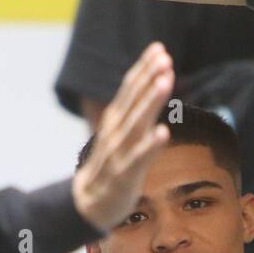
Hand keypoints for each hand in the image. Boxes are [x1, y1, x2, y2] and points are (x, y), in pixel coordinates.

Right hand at [71, 43, 173, 231]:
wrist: (89, 204)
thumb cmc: (112, 166)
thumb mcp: (123, 135)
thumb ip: (136, 111)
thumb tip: (154, 84)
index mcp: (116, 121)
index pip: (129, 90)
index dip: (143, 69)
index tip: (159, 48)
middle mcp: (115, 132)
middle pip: (133, 102)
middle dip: (148, 79)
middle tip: (164, 58)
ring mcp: (117, 154)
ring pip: (135, 125)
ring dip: (150, 102)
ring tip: (165, 82)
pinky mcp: (123, 176)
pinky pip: (138, 159)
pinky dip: (149, 146)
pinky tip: (164, 133)